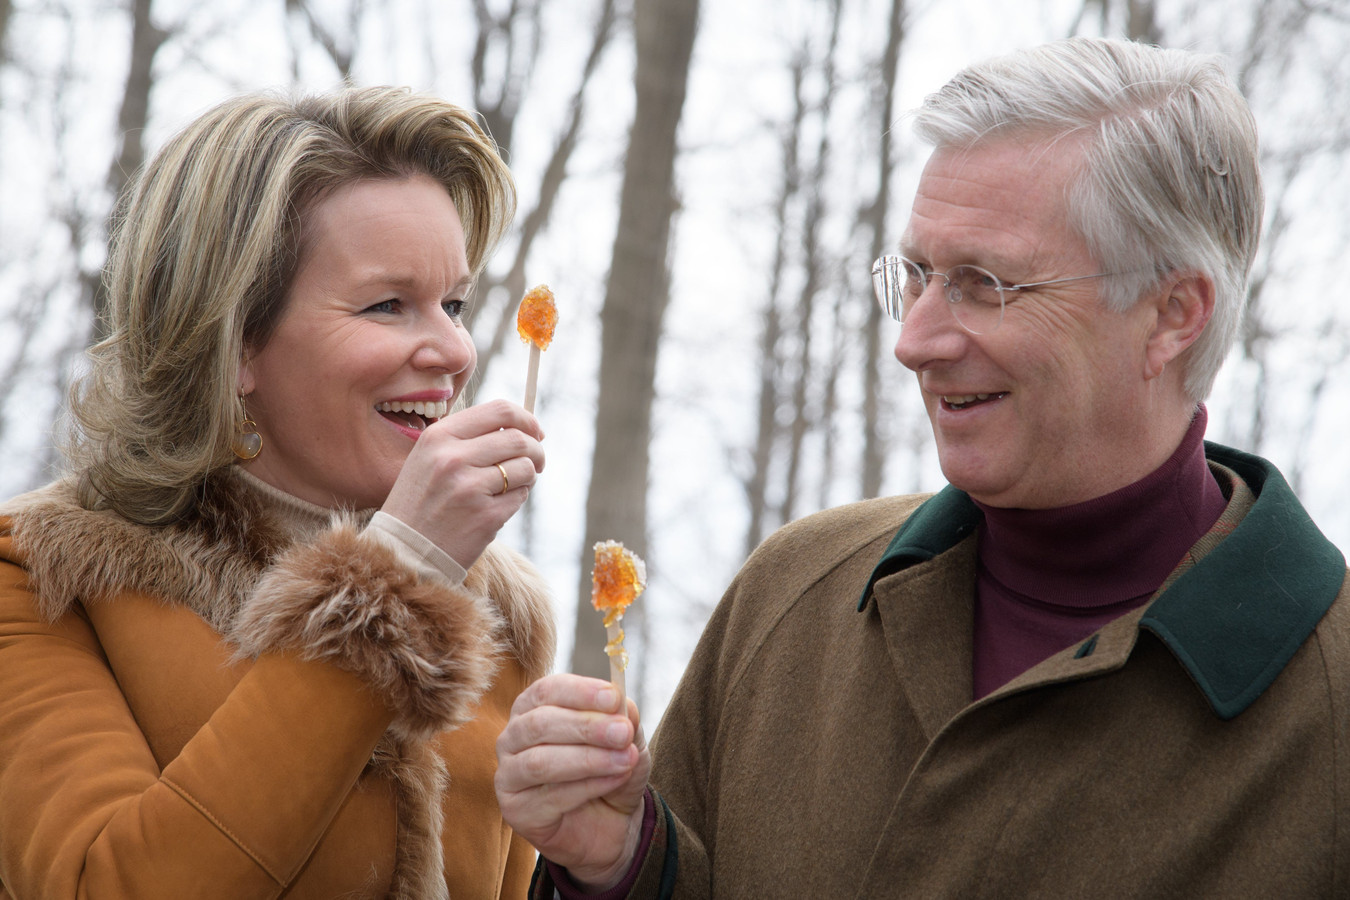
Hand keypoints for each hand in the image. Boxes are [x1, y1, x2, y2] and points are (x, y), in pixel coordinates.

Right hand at [381, 399, 543, 567]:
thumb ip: (469, 438)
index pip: (500, 410)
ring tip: (511, 485)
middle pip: (519, 439)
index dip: (526, 419)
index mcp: (439, 436)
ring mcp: (470, 488)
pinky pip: (520, 496)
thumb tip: (524, 428)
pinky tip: (498, 505)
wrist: (403, 550)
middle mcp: (453, 458)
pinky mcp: (486, 516)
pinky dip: (517, 498)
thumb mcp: (430, 457)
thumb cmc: (422, 501)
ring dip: (528, 475)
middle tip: (537, 461)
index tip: (535, 431)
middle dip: (536, 449)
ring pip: (525, 467)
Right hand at [495, 674, 650, 889]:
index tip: (613, 697)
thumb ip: (623, 717)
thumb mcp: (626, 738)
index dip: (580, 692)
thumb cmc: (610, 768)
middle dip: (586, 726)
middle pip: (540, 723)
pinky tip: (616, 780)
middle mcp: (513, 738)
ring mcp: (509, 775)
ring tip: (625, 759)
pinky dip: (589, 786)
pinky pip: (550, 796)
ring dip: (588, 759)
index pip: (547, 690)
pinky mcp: (516, 811)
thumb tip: (620, 704)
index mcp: (533, 707)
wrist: (612, 821)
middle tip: (623, 732)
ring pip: (540, 762)